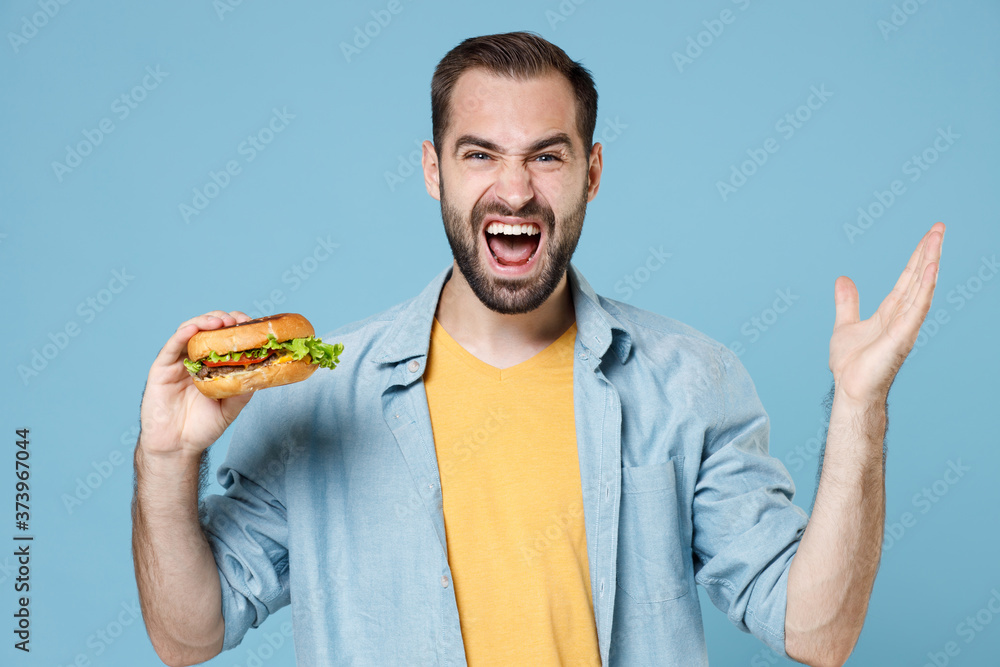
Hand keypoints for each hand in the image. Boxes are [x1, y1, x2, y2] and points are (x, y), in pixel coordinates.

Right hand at [139, 311, 254, 457]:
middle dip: (223, 320)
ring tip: (220, 321)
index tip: (252, 324)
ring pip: (189, 331)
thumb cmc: (201, 428)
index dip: (237, 328)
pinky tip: (193, 328)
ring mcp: (177, 363)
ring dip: (205, 321)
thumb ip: (242, 391)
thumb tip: (260, 374)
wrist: (177, 447)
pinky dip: (182, 334)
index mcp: (211, 366)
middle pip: (207, 329)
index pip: (224, 339)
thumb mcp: (230, 409)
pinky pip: (170, 347)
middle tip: (238, 320)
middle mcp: (194, 360)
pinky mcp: (161, 369)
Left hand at [829, 222, 944, 404]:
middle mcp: (903, 316)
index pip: (908, 278)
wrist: (850, 389)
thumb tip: (843, 279)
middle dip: (928, 252)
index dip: (917, 256)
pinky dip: (925, 289)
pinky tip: (931, 269)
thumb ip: (847, 302)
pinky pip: (917, 308)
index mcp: (891, 311)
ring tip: (937, 240)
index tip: (929, 235)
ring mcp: (905, 326)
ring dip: (930, 263)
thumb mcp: (845, 324)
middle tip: (939, 227)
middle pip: (919, 277)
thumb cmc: (851, 364)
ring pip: (922, 288)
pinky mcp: (902, 336)